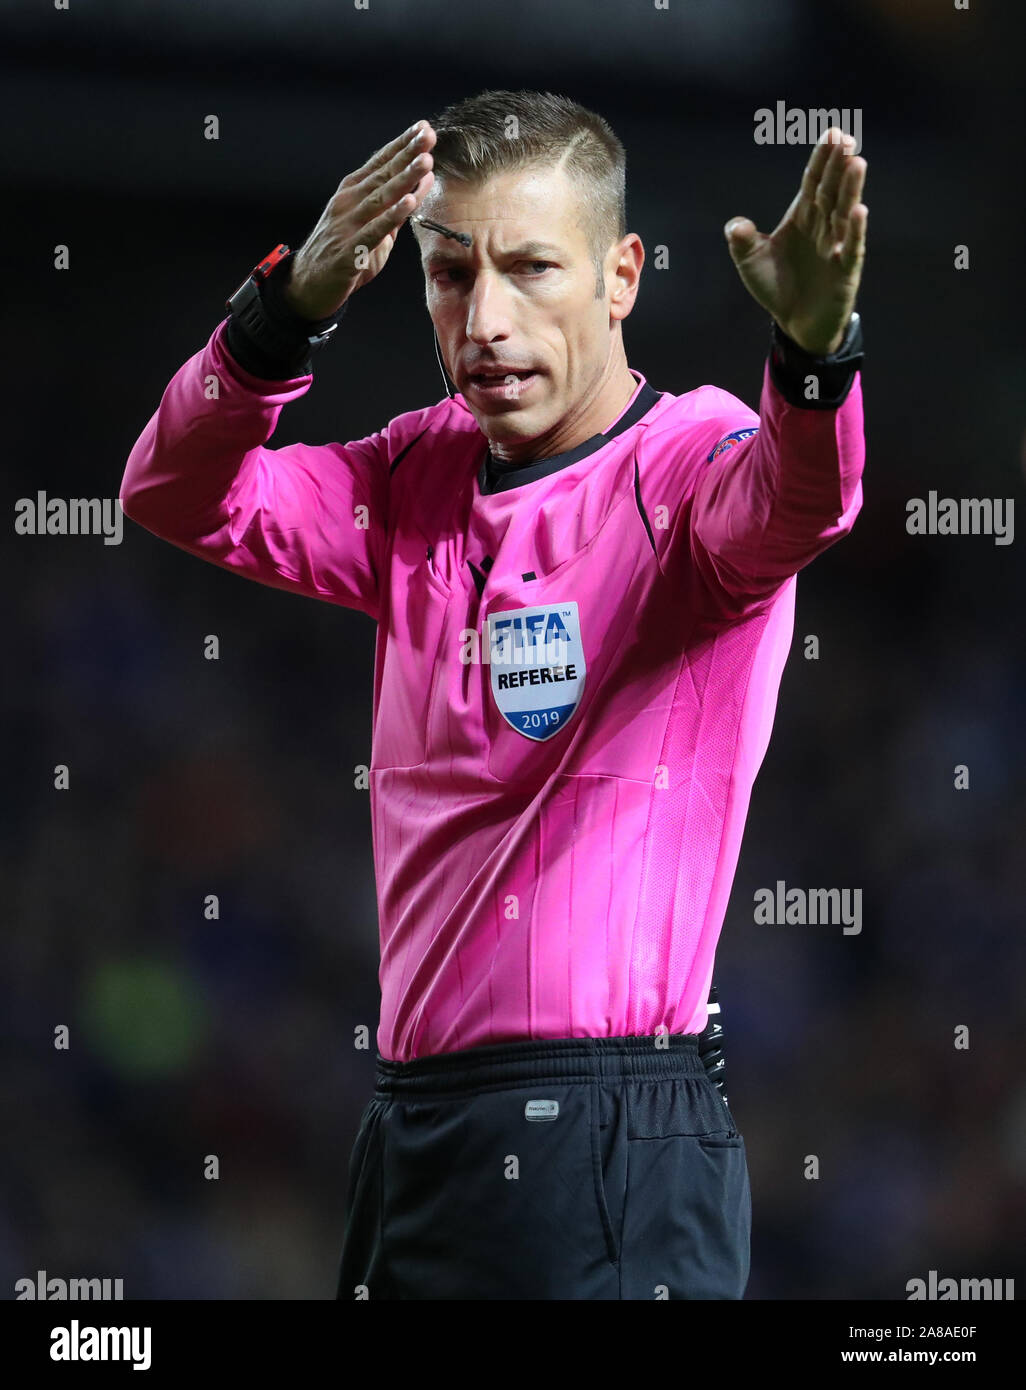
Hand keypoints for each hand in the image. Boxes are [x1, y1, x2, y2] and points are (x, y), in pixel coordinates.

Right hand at [284, 121, 436, 318]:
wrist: (308, 285)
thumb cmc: (344, 253)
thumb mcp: (372, 227)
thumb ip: (397, 207)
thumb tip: (423, 182)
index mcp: (352, 192)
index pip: (380, 163)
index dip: (402, 144)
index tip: (423, 127)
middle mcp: (348, 202)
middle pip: (382, 174)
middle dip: (407, 153)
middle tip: (429, 134)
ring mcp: (347, 224)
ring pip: (380, 197)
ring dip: (404, 177)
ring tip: (425, 161)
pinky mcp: (349, 250)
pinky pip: (375, 230)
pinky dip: (392, 215)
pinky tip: (407, 201)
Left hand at [723, 128, 867, 355]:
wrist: (795, 323)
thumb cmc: (777, 286)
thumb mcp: (751, 262)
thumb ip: (741, 241)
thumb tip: (735, 225)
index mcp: (802, 217)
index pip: (813, 182)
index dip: (821, 159)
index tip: (831, 133)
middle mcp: (823, 226)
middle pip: (831, 190)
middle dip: (838, 165)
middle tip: (846, 138)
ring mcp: (836, 246)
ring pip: (844, 212)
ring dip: (851, 188)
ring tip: (857, 162)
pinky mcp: (845, 270)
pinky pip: (851, 247)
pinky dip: (854, 230)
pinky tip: (859, 211)